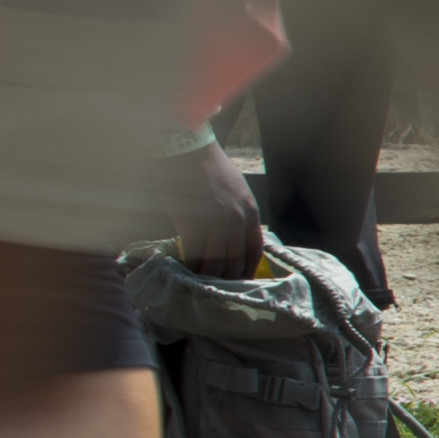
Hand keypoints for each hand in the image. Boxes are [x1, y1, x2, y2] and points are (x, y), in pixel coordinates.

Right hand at [162, 135, 265, 276]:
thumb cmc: (209, 167)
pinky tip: (184, 268)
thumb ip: (239, 213)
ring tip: (199, 283)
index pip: (254, 251)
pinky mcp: (191, 222)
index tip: (239, 281)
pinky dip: (189, 264)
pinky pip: (192, 252)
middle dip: (226, 279)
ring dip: (206, 276)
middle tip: (216, 288)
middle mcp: (237, 220)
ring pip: (213, 262)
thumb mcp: (236, 190)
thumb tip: (234, 238)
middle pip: (234, 262)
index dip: (247, 270)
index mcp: (251, 212)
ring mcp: (214, 223)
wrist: (187, 148)